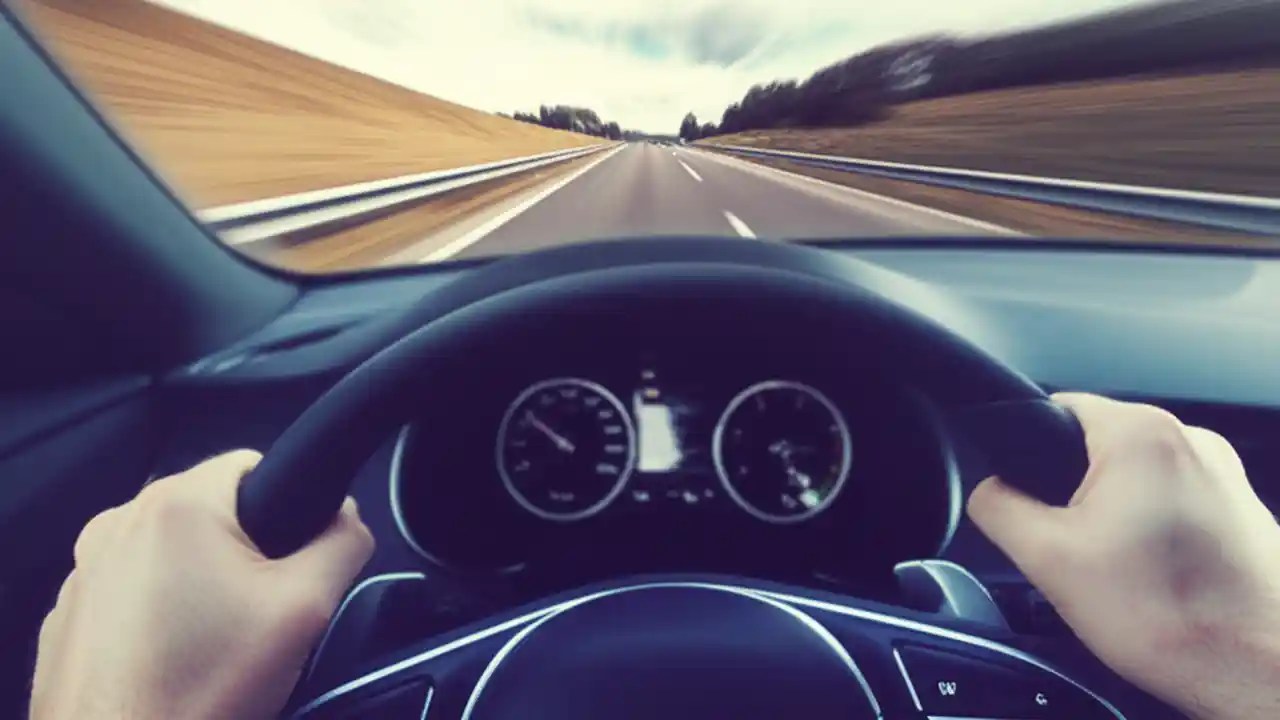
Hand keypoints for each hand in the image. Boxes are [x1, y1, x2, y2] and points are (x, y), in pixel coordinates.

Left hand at [30, 450, 373, 719]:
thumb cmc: (202, 687)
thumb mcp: (305, 609)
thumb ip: (342, 544)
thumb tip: (345, 518)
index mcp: (176, 504)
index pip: (253, 465)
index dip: (288, 511)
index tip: (289, 568)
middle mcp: (117, 523)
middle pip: (211, 513)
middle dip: (243, 555)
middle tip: (258, 616)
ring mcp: (84, 570)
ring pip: (171, 554)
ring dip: (199, 585)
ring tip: (214, 645)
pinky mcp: (68, 614)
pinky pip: (132, 593)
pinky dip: (158, 616)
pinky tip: (173, 661)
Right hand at [968, 393, 1279, 719]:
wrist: (1258, 671)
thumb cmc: (1173, 619)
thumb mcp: (1046, 558)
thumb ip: (998, 508)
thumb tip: (988, 492)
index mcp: (1142, 434)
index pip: (1056, 408)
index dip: (1029, 457)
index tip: (1039, 507)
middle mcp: (1191, 440)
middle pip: (1095, 447)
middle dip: (1076, 498)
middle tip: (1081, 553)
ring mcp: (1224, 473)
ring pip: (1133, 480)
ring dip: (1115, 520)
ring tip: (1124, 574)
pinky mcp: (1240, 508)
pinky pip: (1171, 505)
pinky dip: (1153, 537)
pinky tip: (1157, 581)